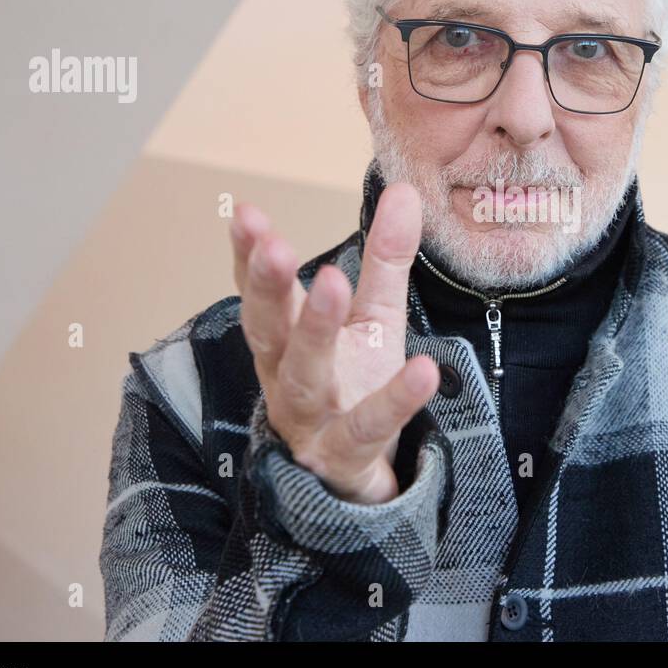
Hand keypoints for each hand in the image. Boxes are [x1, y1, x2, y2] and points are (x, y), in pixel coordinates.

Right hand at [228, 184, 438, 504]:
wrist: (354, 478)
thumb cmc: (355, 385)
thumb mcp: (375, 317)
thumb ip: (385, 258)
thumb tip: (403, 189)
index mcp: (286, 338)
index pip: (262, 293)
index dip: (249, 256)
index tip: (245, 214)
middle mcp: (286, 376)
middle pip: (268, 330)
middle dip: (267, 286)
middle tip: (274, 244)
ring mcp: (312, 418)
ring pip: (305, 375)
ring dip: (314, 329)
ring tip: (332, 280)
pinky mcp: (346, 454)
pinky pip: (369, 426)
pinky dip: (394, 400)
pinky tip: (422, 370)